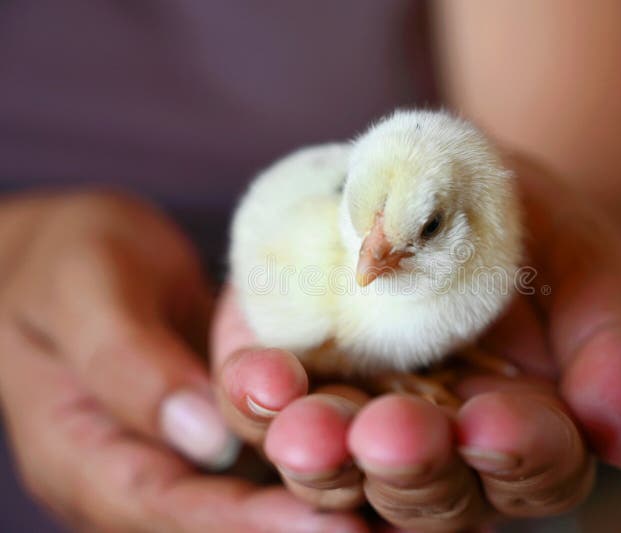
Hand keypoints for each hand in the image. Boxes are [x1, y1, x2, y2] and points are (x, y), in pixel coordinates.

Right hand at [0, 192, 367, 531]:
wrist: (64, 252)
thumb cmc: (59, 260)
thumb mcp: (82, 291)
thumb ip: (130, 362)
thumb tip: (204, 436)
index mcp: (85, 459)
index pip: (173, 509)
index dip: (252, 524)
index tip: (334, 526)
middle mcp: (141, 472)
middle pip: (222, 518)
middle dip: (303, 517)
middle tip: (384, 520)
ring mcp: (183, 451)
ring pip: (254, 489)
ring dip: (323, 490)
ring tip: (396, 492)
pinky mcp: (218, 423)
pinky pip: (270, 446)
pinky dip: (319, 446)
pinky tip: (371, 437)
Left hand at [212, 153, 620, 530]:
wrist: (458, 200)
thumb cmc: (533, 234)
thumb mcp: (583, 258)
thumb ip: (608, 340)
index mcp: (525, 428)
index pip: (534, 467)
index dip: (518, 451)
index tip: (492, 420)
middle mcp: (441, 447)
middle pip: (431, 495)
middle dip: (410, 468)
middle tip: (389, 434)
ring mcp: (359, 415)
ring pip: (341, 477)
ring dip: (324, 459)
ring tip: (305, 431)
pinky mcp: (296, 378)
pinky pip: (264, 412)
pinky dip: (257, 401)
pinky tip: (263, 378)